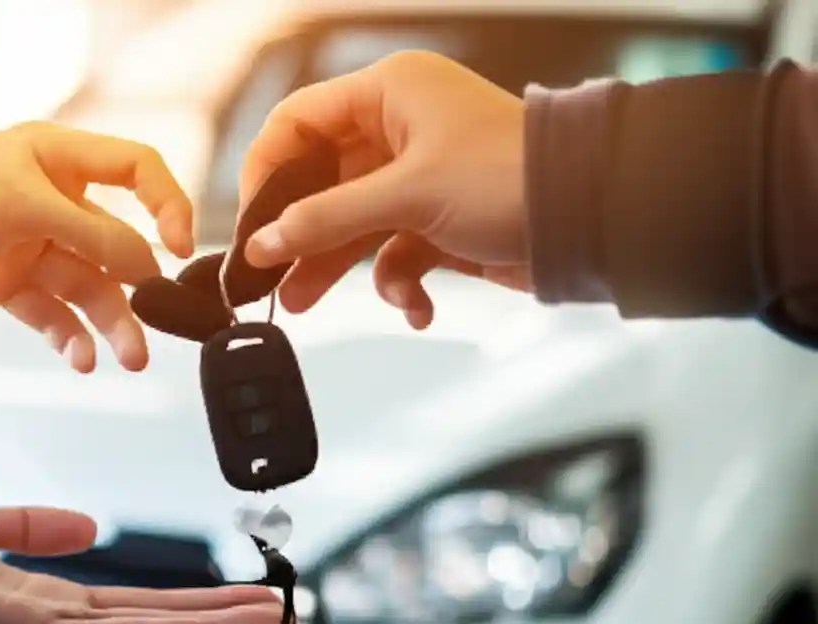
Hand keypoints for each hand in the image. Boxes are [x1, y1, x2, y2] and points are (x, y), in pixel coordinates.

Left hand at [0, 122, 194, 371]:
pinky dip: (69, 333)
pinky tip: (80, 359)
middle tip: (153, 333)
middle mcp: (47, 194)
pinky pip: (54, 308)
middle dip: (135, 288)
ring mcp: (29, 239)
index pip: (135, 167)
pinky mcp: (9, 279)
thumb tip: (145, 262)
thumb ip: (88, 232)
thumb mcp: (17, 211)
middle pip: (114, 241)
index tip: (182, 247)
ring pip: (87, 283)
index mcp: (52, 154)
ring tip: (125, 361)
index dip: (167, 202)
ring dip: (108, 321)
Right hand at [239, 51, 528, 328]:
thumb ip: (327, 221)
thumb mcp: (408, 197)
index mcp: (387, 94)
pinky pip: (394, 252)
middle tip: (265, 275)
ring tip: (300, 305)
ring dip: (331, 266)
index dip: (267, 172)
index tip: (252, 223)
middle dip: (296, 233)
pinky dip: (397, 282)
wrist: (594, 219)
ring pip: (351, 223)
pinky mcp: (439, 219)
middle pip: (319, 182)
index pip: (298, 123)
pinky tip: (414, 306)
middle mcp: (398, 129)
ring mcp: (418, 177)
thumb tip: (262, 243)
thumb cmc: (511, 180)